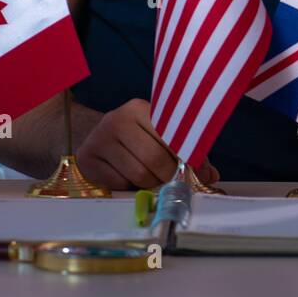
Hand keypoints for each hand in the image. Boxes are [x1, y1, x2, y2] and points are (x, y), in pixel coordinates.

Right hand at [75, 97, 219, 190]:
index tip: (197, 174)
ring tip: (152, 181)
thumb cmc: (139, 139)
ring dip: (150, 185)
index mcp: (140, 108)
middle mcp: (117, 119)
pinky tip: (128, 179)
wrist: (99, 139)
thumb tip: (210, 176)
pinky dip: (129, 188)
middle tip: (172, 183)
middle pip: (154, 159)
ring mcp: (99, 138)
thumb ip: (188, 152)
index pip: (170, 136)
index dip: (186, 158)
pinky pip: (119, 184)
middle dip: (168, 177)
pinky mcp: (87, 158)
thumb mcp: (162, 137)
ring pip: (138, 175)